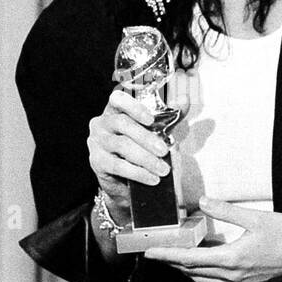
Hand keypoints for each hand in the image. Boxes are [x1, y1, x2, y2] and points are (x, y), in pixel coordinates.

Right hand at [88, 88, 189, 221]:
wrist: (125, 182)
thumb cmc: (139, 148)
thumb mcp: (154, 130)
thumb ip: (168, 115)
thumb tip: (184, 99)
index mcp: (114, 110)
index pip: (117, 99)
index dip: (133, 106)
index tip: (150, 119)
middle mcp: (101, 123)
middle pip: (122, 123)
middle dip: (146, 137)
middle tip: (164, 150)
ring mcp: (96, 142)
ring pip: (122, 146)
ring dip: (146, 158)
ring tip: (163, 169)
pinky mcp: (97, 162)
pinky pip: (117, 166)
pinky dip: (138, 173)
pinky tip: (152, 179)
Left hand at [143, 196, 281, 281]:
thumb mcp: (256, 217)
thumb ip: (226, 210)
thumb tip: (203, 202)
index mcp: (231, 259)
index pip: (189, 260)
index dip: (167, 256)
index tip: (150, 252)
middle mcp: (233, 277)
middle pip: (193, 273)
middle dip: (173, 263)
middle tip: (158, 253)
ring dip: (187, 272)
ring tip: (176, 259)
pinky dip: (204, 280)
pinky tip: (203, 270)